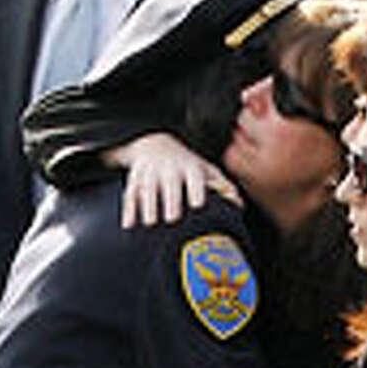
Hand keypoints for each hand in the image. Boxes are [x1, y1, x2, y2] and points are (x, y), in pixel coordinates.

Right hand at [108, 133, 240, 228]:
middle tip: (171, 219)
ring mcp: (150, 173)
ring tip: (150, 224)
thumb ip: (223, 186)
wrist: (153, 143)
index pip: (194, 178)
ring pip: (147, 189)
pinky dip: (128, 210)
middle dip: (170, 200)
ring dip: (147, 206)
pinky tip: (129, 225)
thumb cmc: (185, 163)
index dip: (196, 190)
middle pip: (169, 184)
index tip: (198, 205)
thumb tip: (238, 205)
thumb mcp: (205, 168)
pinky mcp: (134, 180)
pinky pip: (130, 194)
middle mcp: (169, 169)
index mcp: (189, 167)